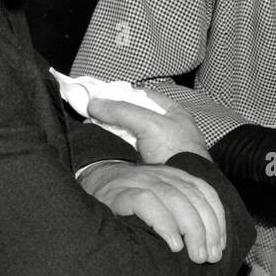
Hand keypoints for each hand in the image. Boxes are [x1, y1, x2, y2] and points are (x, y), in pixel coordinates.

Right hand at [78, 161, 225, 262]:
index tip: (219, 246)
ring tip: (195, 256)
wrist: (86, 188)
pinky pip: (146, 202)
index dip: (217, 219)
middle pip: (193, 197)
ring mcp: (138, 181)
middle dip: (206, 229)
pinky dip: (164, 223)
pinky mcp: (119, 192)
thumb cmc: (127, 207)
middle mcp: (159, 174)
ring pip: (174, 198)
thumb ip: (181, 214)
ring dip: (191, 229)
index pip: (205, 192)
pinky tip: (172, 244)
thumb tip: (208, 246)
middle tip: (209, 258)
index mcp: (174, 176)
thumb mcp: (158, 205)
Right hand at [87, 91, 207, 165]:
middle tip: (92, 113)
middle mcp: (164, 127)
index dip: (121, 93)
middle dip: (112, 114)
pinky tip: (101, 144)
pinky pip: (125, 149)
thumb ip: (124, 111)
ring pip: (126, 132)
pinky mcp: (145, 162)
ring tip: (92, 128)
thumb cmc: (178, 151)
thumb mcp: (151, 124)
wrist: (184, 182)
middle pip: (132, 114)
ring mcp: (154, 146)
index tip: (100, 95)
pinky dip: (113, 146)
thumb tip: (95, 104)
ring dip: (110, 131)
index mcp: (172, 112)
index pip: (142, 95)